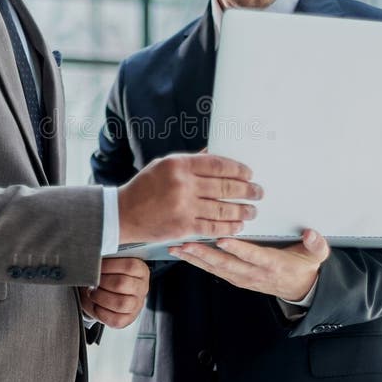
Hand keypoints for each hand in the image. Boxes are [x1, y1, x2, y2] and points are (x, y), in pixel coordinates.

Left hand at [79, 258, 148, 328]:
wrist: (104, 293)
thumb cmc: (107, 277)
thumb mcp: (108, 265)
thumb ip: (105, 261)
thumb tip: (94, 263)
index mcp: (141, 271)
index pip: (129, 266)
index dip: (109, 266)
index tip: (96, 267)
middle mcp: (142, 288)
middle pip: (122, 284)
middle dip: (102, 282)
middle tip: (92, 281)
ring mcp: (137, 305)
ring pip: (121, 303)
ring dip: (101, 297)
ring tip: (92, 293)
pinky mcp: (128, 319)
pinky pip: (116, 319)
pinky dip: (101, 312)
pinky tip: (96, 305)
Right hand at [117, 153, 262, 244]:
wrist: (123, 214)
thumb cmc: (144, 187)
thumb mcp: (163, 165)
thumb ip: (190, 161)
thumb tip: (214, 155)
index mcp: (179, 165)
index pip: (217, 164)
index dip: (238, 169)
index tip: (249, 174)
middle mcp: (183, 185)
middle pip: (224, 186)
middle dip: (246, 190)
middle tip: (258, 192)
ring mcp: (184, 207)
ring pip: (222, 208)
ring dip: (242, 210)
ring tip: (252, 210)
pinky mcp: (183, 227)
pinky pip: (213, 227)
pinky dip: (228, 227)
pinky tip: (238, 225)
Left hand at [169, 229, 329, 300]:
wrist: (300, 289)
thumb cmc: (304, 267)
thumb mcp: (316, 256)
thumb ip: (316, 245)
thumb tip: (313, 234)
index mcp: (273, 264)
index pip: (253, 256)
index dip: (237, 249)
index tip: (222, 240)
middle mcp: (254, 273)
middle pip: (227, 264)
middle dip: (204, 254)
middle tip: (187, 243)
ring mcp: (243, 277)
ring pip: (216, 268)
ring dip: (196, 258)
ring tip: (178, 248)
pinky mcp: (236, 278)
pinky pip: (215, 270)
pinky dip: (199, 262)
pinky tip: (186, 254)